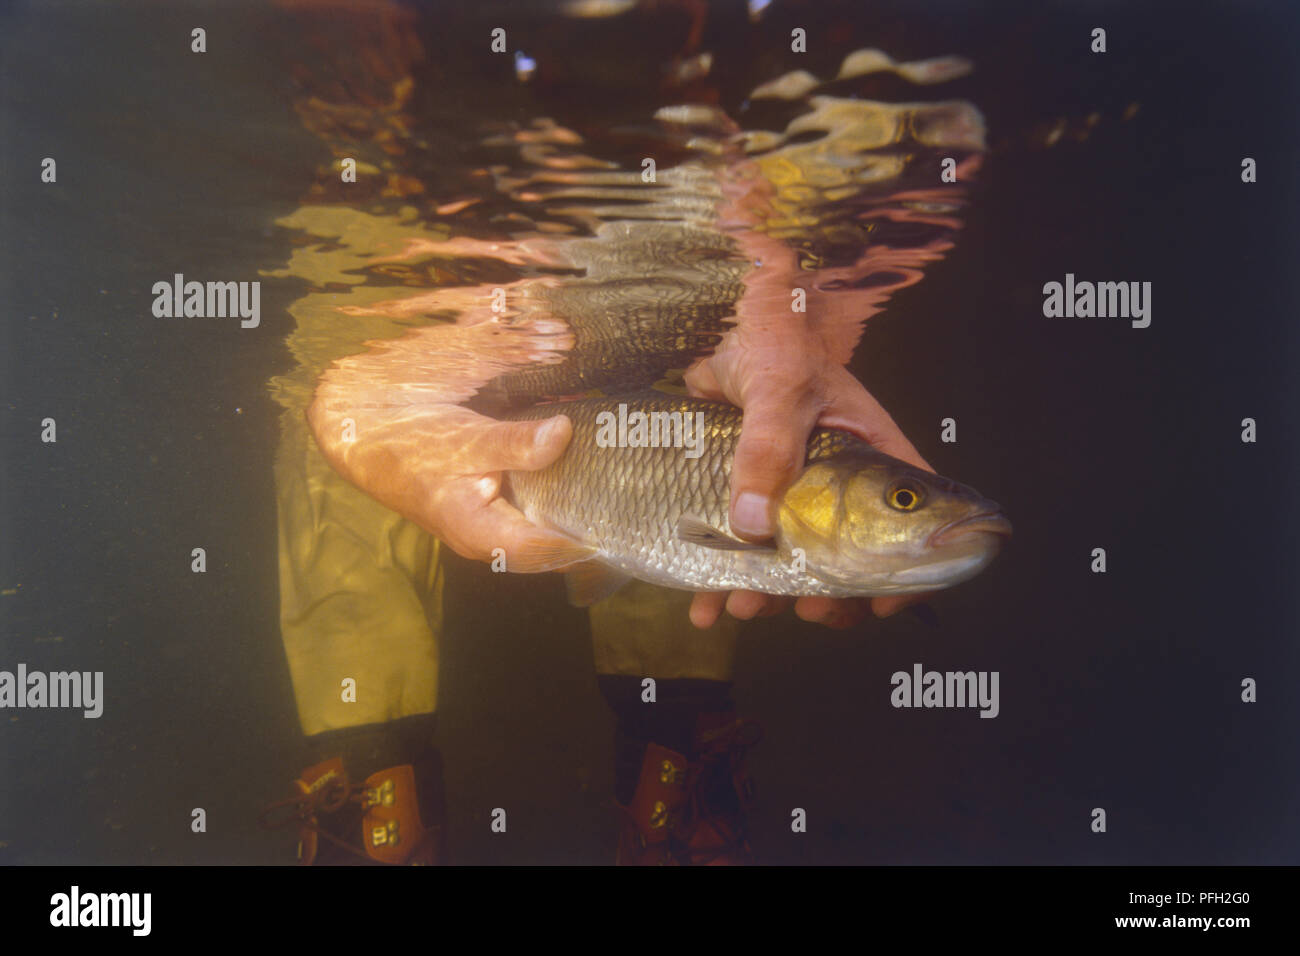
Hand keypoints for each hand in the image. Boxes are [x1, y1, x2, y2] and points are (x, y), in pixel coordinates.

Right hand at [305, 319, 593, 573]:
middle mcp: (484, 541)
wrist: (366, 438)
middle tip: (625, 516)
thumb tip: (562, 433)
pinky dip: (550, 507)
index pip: (544, 552)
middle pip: (546, 552)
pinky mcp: (482, 514)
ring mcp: (482, 531)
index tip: (619, 528)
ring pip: (536, 537)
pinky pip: (525, 521)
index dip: (583, 543)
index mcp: (480, 533)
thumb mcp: (465, 438)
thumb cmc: (412, 441)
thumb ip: (515, 442)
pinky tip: (574, 487)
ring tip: (610, 505)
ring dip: (568, 522)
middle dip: (582, 537)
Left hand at [684, 325, 933, 628]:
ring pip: (788, 564)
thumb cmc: (778, 341)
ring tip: (742, 607)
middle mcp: (837, 486)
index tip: (880, 604)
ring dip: (768, 595)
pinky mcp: (746, 499)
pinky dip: (721, 585)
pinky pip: (738, 554)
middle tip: (808, 611)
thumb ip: (769, 448)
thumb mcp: (781, 388)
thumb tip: (752, 524)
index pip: (910, 521)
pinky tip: (704, 606)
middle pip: (848, 559)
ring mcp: (791, 497)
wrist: (727, 331)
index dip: (907, 570)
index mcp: (872, 458)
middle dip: (827, 594)